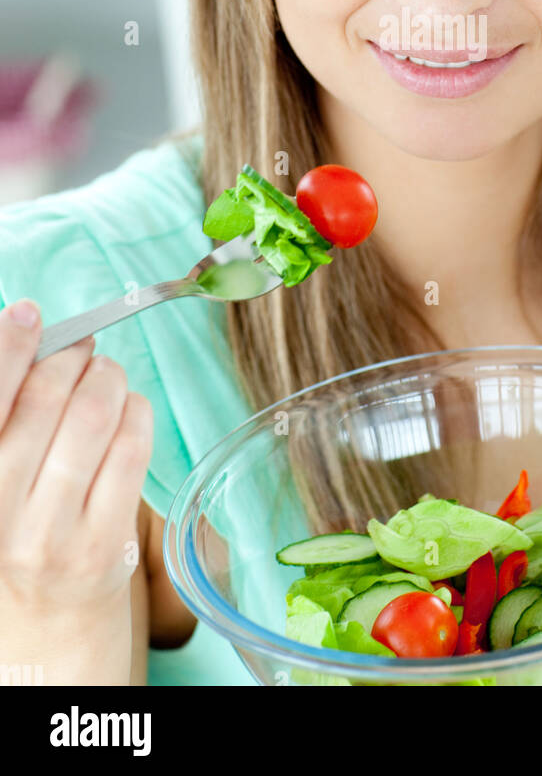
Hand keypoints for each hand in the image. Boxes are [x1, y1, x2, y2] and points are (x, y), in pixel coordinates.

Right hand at [0, 298, 152, 683]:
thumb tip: (23, 325)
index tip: (29, 313)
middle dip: (72, 354)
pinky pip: (133, 446)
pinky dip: (136, 410)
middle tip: (82, 346)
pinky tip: (129, 408)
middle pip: (45, 395)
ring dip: (108, 376)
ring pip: (94, 413)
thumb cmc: (20, 524)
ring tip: (105, 374)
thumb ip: (7, 411)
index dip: (9, 343)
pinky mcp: (104, 542)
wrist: (48, 621)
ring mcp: (51, 530)